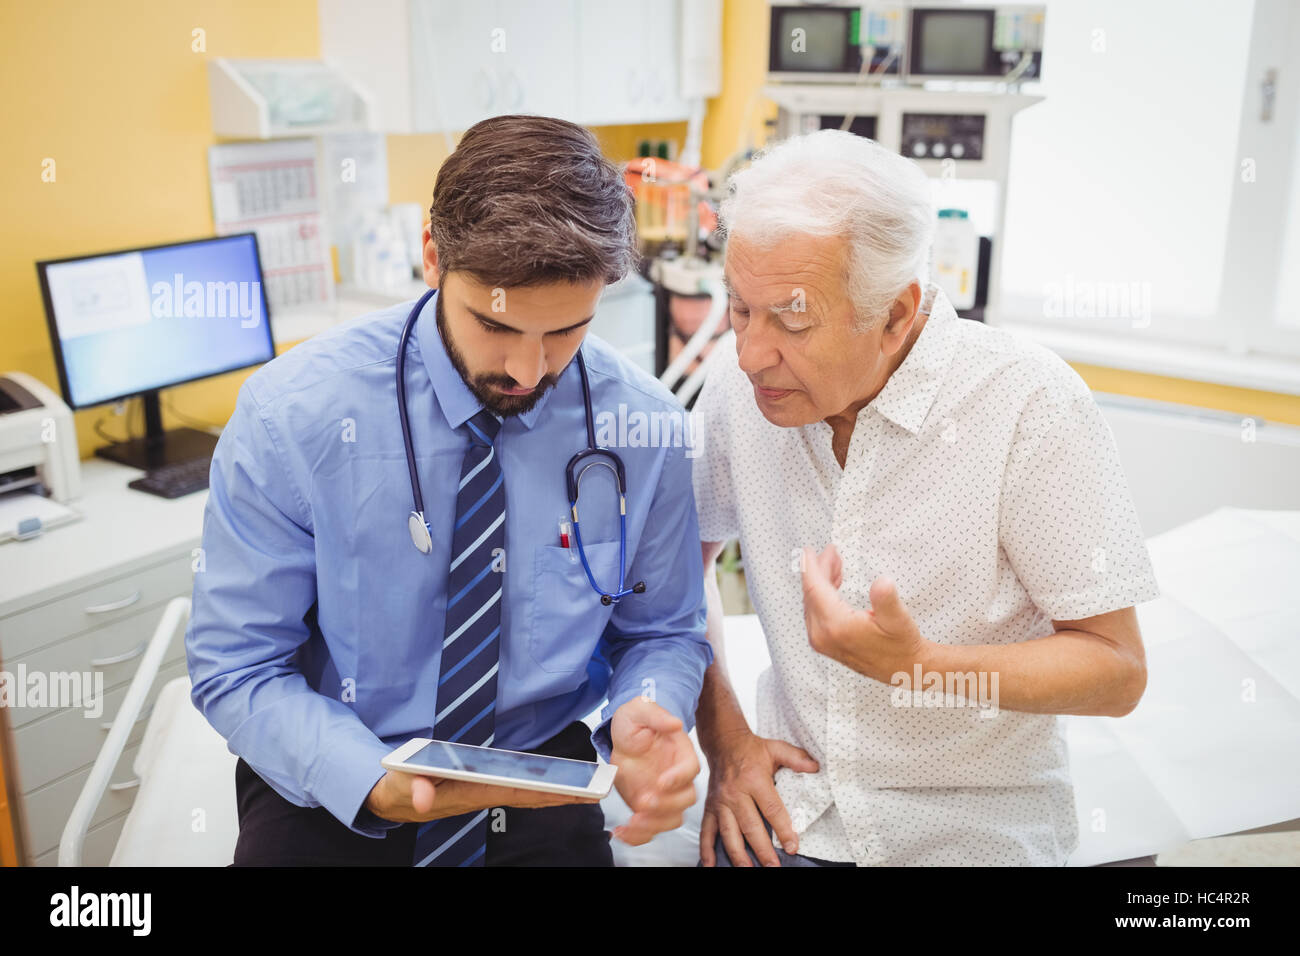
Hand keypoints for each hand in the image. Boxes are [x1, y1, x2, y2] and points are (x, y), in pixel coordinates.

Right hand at [364, 770, 599, 823]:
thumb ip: (412, 788)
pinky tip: (556, 784)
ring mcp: (482, 790)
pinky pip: (515, 785)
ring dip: (555, 790)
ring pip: (526, 791)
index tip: (572, 791)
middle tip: (596, 791)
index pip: (513, 792)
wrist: (389, 795)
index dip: (544, 791)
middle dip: (562, 794)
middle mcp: (481, 794)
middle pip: (529, 795)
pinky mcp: (479, 784)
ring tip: (586, 788)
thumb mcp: (399, 785)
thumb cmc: (397, 787)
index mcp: (467, 793)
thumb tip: (426, 797)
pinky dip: (539, 785)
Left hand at [608, 696, 699, 844]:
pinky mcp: (648, 807)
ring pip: (670, 819)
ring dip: (653, 825)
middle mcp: (676, 778)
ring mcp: (664, 795)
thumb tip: (675, 722)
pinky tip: (622, 832)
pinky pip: (650, 829)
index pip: (691, 770)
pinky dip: (637, 836)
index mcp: (681, 754)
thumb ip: (656, 715)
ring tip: (632, 823)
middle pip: (685, 799)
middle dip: (666, 805)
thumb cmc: (636, 721)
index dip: (679, 778)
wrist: (622, 736)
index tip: (662, 781)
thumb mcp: (640, 710)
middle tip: (644, 802)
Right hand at [699, 730, 818, 866]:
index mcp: (754, 780)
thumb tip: (815, 767)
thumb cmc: (751, 749)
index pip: (771, 809)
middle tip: (773, 867)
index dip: (783, 829)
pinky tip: (710, 865)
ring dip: (738, 855)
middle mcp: (735, 793)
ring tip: (748, 870)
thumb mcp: (775, 748)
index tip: (793, 846)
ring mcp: (720, 802)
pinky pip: (706, 830)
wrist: (723, 742)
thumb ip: (796, 758)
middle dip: (763, 850)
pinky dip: (707, 849)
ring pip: (729, 833)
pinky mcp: (710, 807)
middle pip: (750, 826)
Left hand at [801, 544, 929, 683]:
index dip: (810, 567)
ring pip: (812, 602)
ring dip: (821, 581)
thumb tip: (882, 582)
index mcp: (837, 626)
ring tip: (836, 564)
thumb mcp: (899, 619)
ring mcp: (821, 641)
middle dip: (819, 570)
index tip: (808, 550)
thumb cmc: (901, 645)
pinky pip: (815, 612)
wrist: (904, 669)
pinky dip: (822, 594)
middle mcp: (822, 636)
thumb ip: (887, 599)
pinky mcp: (824, 643)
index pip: (814, 589)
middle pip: (811, 594)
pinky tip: (834, 584)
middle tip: (832, 552)